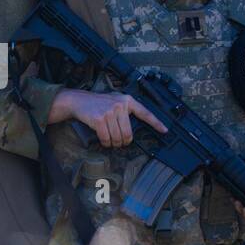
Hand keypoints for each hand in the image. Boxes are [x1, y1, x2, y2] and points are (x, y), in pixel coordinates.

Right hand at [48, 89, 166, 147]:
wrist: (79, 101)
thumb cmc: (98, 104)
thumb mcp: (115, 101)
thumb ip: (126, 111)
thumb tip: (133, 130)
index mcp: (127, 100)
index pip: (145, 113)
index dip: (156, 123)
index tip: (165, 130)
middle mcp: (120, 105)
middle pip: (129, 133)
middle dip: (123, 142)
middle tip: (119, 142)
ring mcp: (110, 111)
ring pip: (117, 138)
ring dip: (113, 143)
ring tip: (110, 139)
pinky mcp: (100, 119)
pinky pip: (106, 138)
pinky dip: (105, 142)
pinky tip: (103, 139)